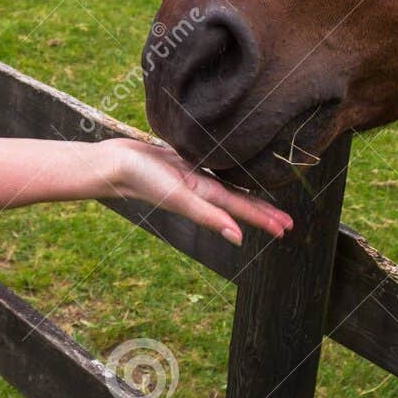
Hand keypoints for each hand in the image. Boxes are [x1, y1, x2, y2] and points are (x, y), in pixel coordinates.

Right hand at [102, 137, 291, 244]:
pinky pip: (208, 168)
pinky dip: (222, 173)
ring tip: (263, 199)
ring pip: (225, 186)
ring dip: (245, 195)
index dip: (264, 218)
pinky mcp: (178, 160)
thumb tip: (238, 238)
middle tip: (287, 221)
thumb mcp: (178, 197)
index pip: (241, 209)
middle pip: (238, 200)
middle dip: (262, 211)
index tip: (288, 228)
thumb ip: (207, 215)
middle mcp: (198, 188)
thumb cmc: (142, 180)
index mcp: (202, 197)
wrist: (110, 162)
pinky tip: (226, 169)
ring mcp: (188, 175)